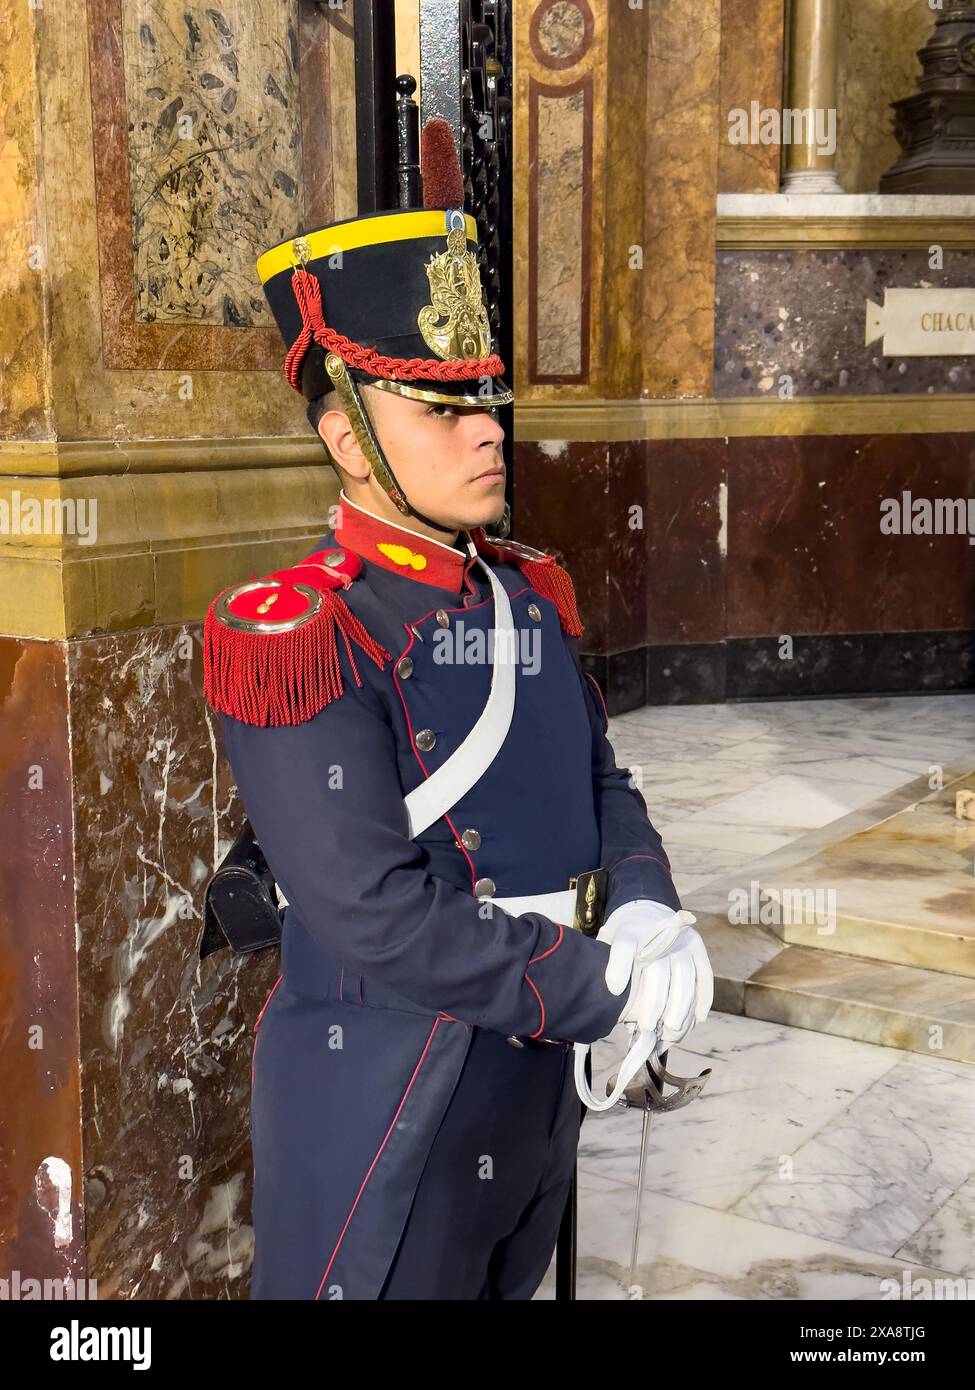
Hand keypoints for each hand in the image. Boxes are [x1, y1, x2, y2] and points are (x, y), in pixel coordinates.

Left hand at [597, 899, 712, 1045]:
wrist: (646, 912)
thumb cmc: (623, 940)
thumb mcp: (607, 946)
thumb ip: (606, 967)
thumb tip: (609, 999)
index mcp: (629, 931)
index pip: (624, 946)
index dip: (619, 967)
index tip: (615, 990)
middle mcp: (658, 933)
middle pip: (659, 968)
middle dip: (654, 1001)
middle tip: (648, 1027)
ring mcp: (681, 940)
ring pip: (685, 975)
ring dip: (680, 1007)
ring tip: (671, 1031)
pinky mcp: (698, 947)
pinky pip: (704, 974)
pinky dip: (703, 997)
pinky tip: (698, 1019)